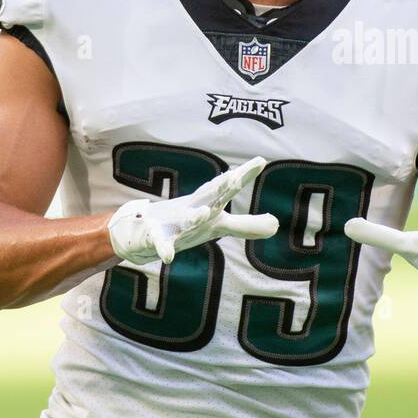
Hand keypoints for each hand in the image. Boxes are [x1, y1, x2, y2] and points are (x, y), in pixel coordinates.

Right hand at [107, 156, 278, 265]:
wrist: (141, 229)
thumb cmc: (186, 223)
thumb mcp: (218, 225)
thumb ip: (246, 225)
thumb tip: (276, 225)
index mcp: (208, 204)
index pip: (229, 188)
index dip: (244, 175)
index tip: (261, 161)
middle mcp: (192, 208)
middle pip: (209, 196)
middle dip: (221, 187)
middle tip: (236, 177)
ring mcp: (173, 222)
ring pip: (184, 219)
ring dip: (193, 216)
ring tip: (203, 214)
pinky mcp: (155, 237)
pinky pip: (161, 244)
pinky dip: (164, 249)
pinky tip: (169, 257)